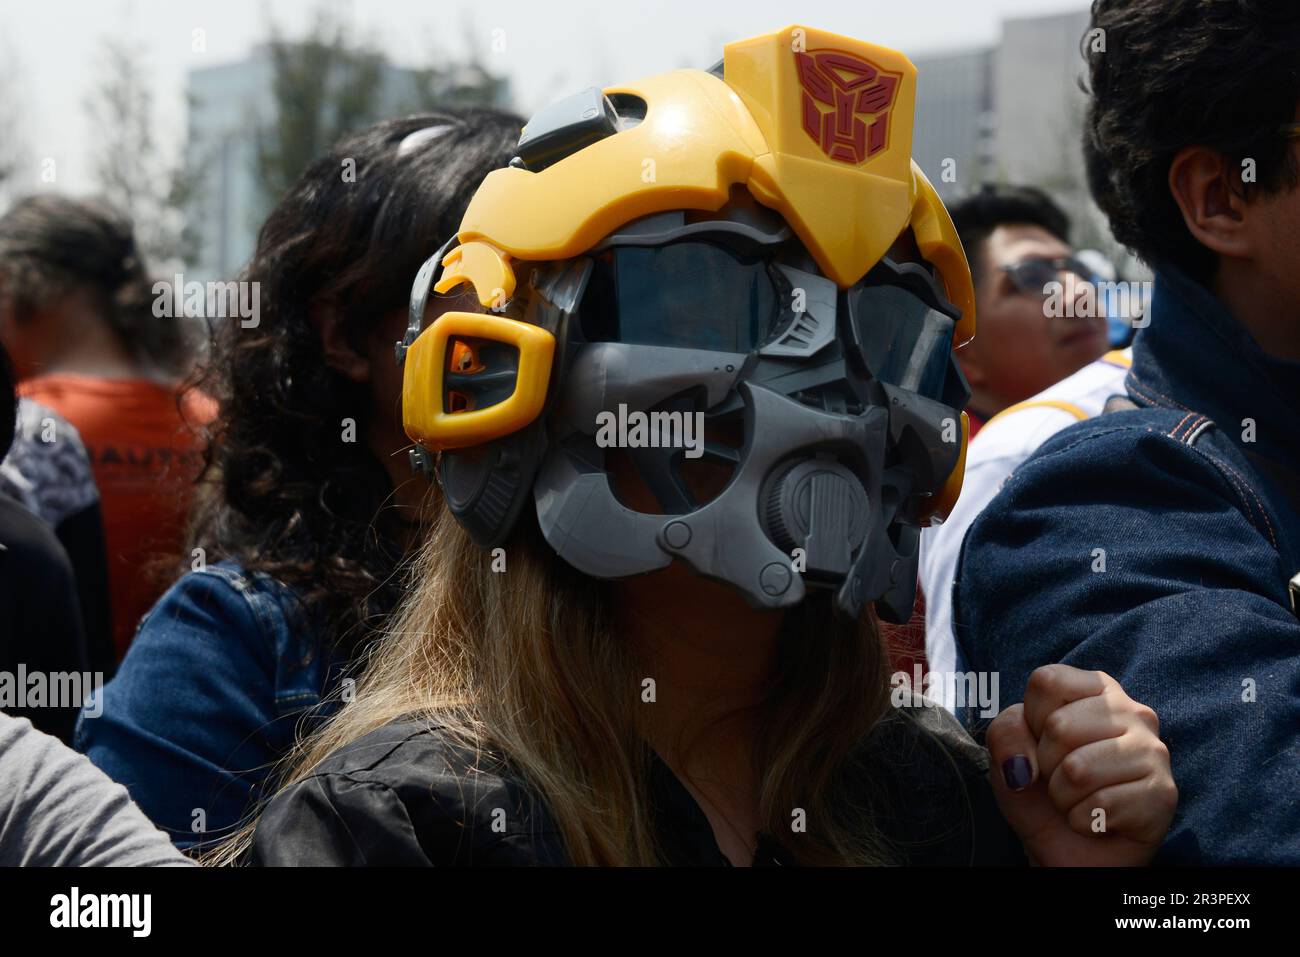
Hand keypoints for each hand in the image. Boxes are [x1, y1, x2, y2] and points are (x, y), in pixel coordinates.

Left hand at [987, 664, 1176, 865]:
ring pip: (1078, 769)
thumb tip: (1026, 763)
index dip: (1030, 720)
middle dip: (1046, 764)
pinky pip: (1100, 806)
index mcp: (1096, 688)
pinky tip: (1098, 820)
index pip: (1047, 681)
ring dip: (1064, 797)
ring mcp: (1153, 751)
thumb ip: (1006, 734)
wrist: (1065, 848)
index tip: (1041, 742)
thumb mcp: (1008, 753)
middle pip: (1059, 726)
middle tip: (1062, 778)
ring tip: (1078, 799)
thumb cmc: (1041, 790)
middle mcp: (1132, 711)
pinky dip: (1083, 821)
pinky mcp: (1164, 793)